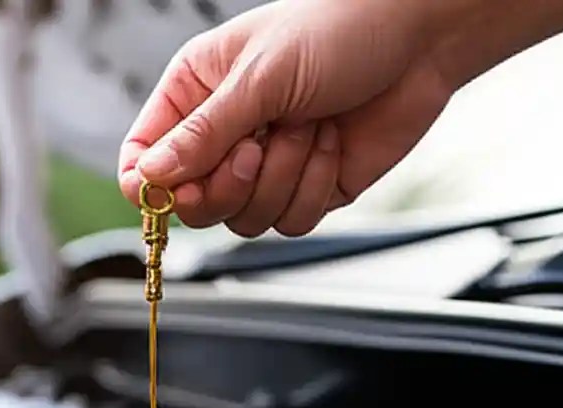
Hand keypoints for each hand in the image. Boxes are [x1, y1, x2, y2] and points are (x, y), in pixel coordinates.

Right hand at [118, 0, 454, 236]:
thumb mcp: (258, 78)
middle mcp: (224, 134)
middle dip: (228, 184)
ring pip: (242, 219)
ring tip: (308, 126)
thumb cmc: (337, 31)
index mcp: (194, 94)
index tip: (175, 189)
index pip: (143, 158)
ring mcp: (265, 166)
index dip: (151, 185)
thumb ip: (201, 134)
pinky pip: (290, 220)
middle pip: (192, 203)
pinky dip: (313, 186)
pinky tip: (331, 142)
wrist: (419, 39)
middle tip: (254, 149)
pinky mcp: (306, 188)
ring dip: (281, 177)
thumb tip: (149, 177)